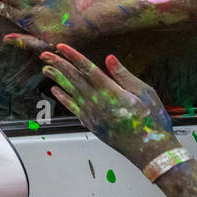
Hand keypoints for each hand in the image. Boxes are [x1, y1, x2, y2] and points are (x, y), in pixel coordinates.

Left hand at [40, 44, 176, 168]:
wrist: (149, 150)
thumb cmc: (151, 120)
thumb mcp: (145, 92)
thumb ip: (124, 75)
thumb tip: (109, 58)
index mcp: (111, 91)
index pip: (87, 69)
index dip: (73, 56)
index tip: (61, 46)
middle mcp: (97, 102)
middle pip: (73, 79)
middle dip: (58, 64)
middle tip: (44, 54)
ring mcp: (92, 114)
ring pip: (69, 92)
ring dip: (57, 79)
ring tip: (45, 68)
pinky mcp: (91, 124)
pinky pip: (72, 108)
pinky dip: (63, 98)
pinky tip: (55, 90)